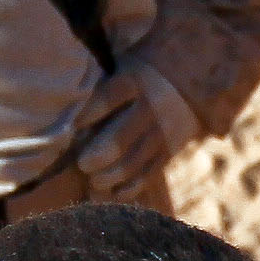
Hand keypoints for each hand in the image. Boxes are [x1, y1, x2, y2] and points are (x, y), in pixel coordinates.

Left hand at [58, 62, 189, 200]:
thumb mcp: (124, 67)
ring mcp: (161, 132)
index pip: (106, 100)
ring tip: (94, 181)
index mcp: (133, 81)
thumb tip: (70, 120)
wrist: (189, 80)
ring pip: (133, 161)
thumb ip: (101, 88)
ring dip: (110, 176)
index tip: (69, 130)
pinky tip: (113, 193)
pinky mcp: (169, 151)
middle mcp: (149, 108)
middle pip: (120, 138)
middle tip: (83, 165)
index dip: (85, 118)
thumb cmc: (142, 73)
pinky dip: (130, 188)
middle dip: (97, 156)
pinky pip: (148, 174)